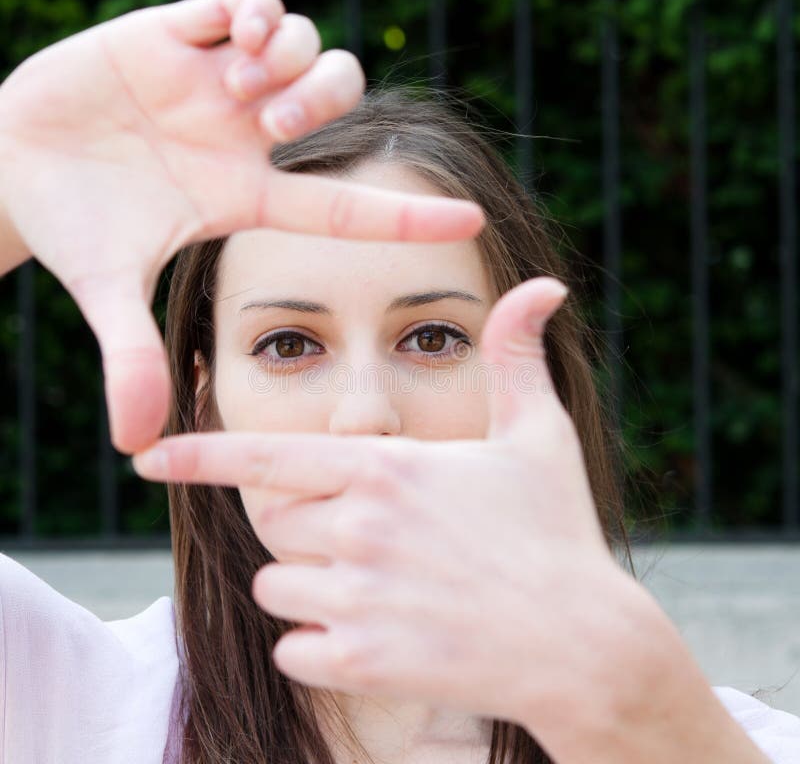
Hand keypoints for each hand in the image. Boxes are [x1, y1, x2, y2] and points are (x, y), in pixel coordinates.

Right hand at [0, 0, 483, 452]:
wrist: (15, 161)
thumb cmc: (70, 225)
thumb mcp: (106, 289)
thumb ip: (132, 358)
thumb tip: (135, 445)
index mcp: (247, 196)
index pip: (346, 208)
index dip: (409, 215)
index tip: (470, 220)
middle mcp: (246, 138)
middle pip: (338, 101)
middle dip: (325, 105)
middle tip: (273, 127)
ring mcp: (218, 82)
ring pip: (306, 48)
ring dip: (292, 64)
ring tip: (239, 88)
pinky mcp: (180, 33)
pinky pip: (250, 2)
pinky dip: (260, 13)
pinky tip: (238, 37)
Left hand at [131, 279, 616, 718]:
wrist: (586, 644)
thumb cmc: (560, 532)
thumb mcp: (540, 433)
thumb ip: (518, 355)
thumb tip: (544, 284)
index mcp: (385, 467)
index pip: (265, 455)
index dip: (198, 455)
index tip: (145, 460)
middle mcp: (358, 527)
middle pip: (274, 524)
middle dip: (306, 528)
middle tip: (370, 539)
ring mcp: (357, 598)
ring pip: (275, 588)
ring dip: (310, 587)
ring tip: (381, 587)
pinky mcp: (364, 663)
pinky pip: (293, 650)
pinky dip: (321, 645)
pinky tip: (380, 635)